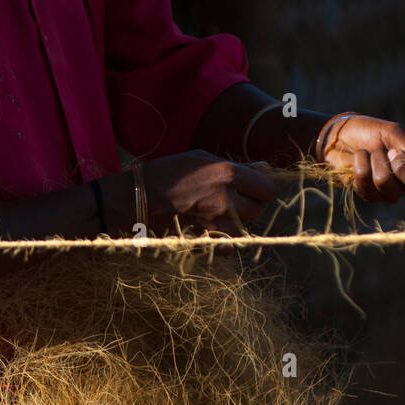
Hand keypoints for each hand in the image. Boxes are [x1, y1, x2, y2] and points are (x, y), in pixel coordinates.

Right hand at [108, 150, 278, 235]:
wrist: (137, 199)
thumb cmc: (167, 173)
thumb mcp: (200, 158)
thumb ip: (235, 165)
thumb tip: (263, 167)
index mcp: (226, 174)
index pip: (267, 188)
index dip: (262, 189)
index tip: (254, 189)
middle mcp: (225, 200)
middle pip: (258, 210)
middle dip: (251, 205)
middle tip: (235, 201)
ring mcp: (216, 224)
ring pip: (244, 229)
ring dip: (237, 223)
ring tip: (219, 214)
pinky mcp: (206, 243)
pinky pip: (230, 246)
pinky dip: (226, 240)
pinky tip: (212, 229)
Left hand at [319, 115, 404, 202]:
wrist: (339, 137)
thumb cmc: (371, 131)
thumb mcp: (394, 133)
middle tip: (391, 152)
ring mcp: (393, 191)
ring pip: (390, 187)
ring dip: (377, 163)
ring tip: (372, 152)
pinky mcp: (372, 196)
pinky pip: (368, 188)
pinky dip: (361, 167)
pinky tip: (359, 160)